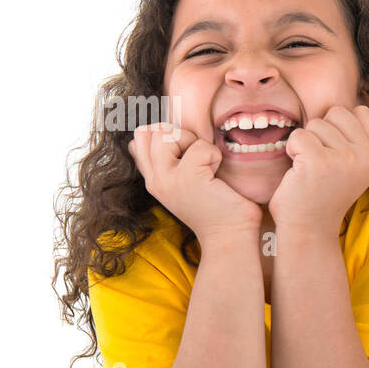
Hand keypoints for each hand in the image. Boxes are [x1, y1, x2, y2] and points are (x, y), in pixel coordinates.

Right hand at [127, 122, 260, 243]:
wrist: (229, 236)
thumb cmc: (217, 209)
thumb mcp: (184, 182)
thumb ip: (169, 162)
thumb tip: (159, 131)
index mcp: (153, 180)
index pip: (139, 140)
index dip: (163, 134)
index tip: (185, 150)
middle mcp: (155, 180)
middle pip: (148, 131)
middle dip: (177, 134)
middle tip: (197, 155)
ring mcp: (167, 179)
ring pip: (167, 134)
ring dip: (193, 141)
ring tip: (206, 164)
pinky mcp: (188, 178)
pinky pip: (200, 147)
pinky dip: (214, 154)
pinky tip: (217, 174)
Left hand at [268, 105, 368, 235]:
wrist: (309, 227)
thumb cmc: (325, 191)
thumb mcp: (353, 161)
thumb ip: (356, 135)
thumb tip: (353, 100)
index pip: (358, 111)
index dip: (339, 128)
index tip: (336, 155)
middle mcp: (367, 155)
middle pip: (336, 112)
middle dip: (322, 133)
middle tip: (322, 163)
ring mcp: (345, 158)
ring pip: (315, 123)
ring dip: (306, 144)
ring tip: (311, 169)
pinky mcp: (319, 161)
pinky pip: (299, 136)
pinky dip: (292, 151)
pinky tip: (299, 172)